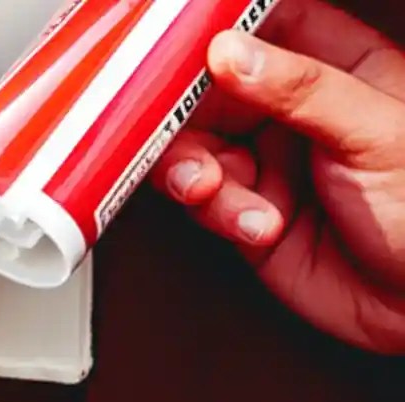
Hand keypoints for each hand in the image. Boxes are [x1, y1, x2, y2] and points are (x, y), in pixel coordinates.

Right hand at [150, 0, 404, 353]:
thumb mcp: (372, 132)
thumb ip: (299, 89)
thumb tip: (230, 50)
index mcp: (338, 69)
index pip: (267, 28)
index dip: (220, 32)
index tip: (182, 46)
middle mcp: (294, 114)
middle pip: (209, 92)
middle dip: (186, 117)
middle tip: (178, 135)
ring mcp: (268, 164)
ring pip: (194, 148)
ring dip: (192, 170)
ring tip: (211, 189)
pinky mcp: (246, 214)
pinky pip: (203, 203)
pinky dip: (216, 214)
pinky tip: (255, 225)